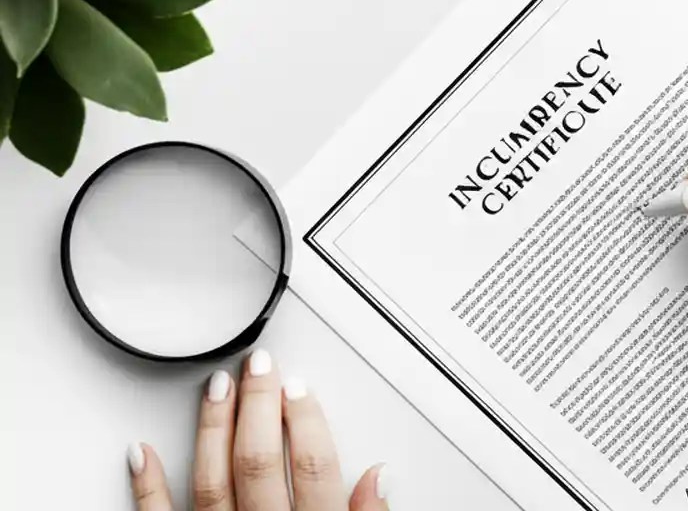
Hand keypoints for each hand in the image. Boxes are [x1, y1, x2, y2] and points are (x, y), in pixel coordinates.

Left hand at [127, 349, 387, 509]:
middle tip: (260, 366)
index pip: (313, 467)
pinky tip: (140, 452)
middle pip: (259, 462)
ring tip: (217, 386)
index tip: (300, 388)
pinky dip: (148, 486)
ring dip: (213, 429)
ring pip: (211, 481)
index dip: (307, 421)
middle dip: (259, 406)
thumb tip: (381, 476)